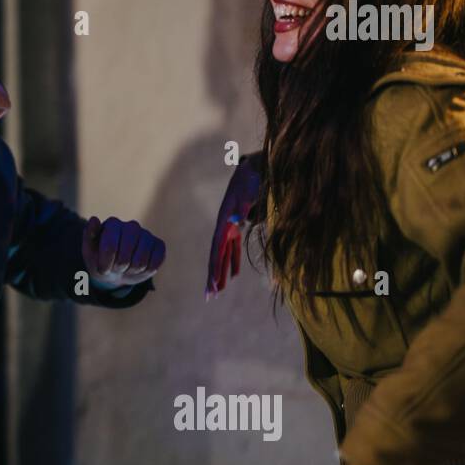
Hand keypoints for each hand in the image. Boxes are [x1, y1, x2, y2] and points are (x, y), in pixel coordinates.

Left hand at [82, 216, 164, 290]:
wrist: (115, 270)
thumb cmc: (100, 259)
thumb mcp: (89, 251)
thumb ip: (89, 235)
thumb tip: (94, 219)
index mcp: (113, 224)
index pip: (110, 246)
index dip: (105, 263)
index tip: (102, 268)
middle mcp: (131, 225)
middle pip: (126, 255)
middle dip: (118, 268)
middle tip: (115, 268)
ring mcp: (147, 234)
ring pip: (141, 261)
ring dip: (131, 271)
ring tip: (126, 267)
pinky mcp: (159, 245)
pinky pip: (155, 263)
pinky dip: (145, 271)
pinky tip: (139, 267)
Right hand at [205, 154, 262, 299]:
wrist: (254, 167)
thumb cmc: (252, 178)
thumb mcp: (249, 190)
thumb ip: (244, 206)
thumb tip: (237, 222)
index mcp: (224, 220)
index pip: (217, 250)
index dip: (214, 269)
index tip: (212, 286)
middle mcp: (224, 226)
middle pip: (216, 256)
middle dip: (213, 276)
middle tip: (210, 297)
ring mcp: (230, 227)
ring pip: (224, 254)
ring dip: (221, 272)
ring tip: (218, 291)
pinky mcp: (238, 226)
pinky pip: (233, 248)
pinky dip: (233, 261)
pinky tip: (234, 275)